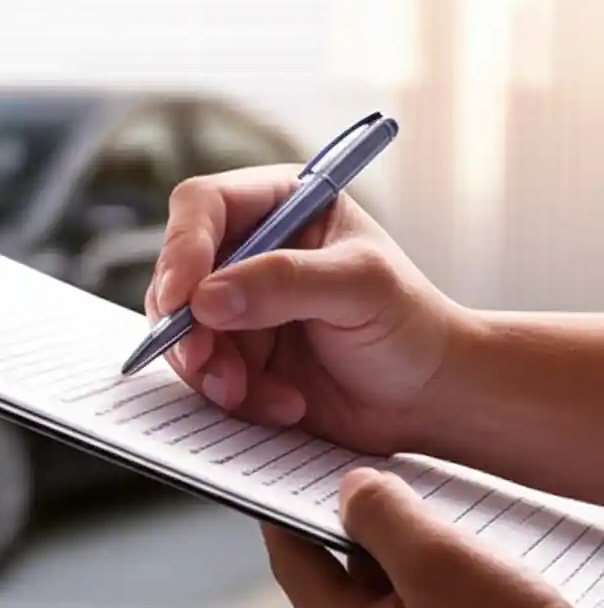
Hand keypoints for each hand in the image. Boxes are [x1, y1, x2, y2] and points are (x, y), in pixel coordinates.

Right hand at [148, 165, 469, 453]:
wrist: (429, 398)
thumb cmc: (412, 325)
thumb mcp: (359, 288)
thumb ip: (284, 282)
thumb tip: (207, 298)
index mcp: (281, 204)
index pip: (203, 206)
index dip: (182, 248)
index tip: (181, 299)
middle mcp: (249, 249)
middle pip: (178, 273)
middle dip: (188, 325)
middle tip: (205, 361)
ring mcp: (237, 304)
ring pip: (181, 329)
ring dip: (210, 368)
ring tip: (253, 391)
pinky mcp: (235, 353)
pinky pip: (202, 372)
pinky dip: (232, 394)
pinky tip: (283, 402)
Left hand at [265, 468, 603, 607]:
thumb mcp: (440, 563)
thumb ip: (383, 517)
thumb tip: (350, 490)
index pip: (292, 563)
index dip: (281, 514)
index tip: (278, 478)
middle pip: (342, 580)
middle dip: (352, 529)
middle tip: (366, 483)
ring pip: (391, 599)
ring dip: (403, 556)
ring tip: (428, 515)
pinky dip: (437, 586)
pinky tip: (470, 565)